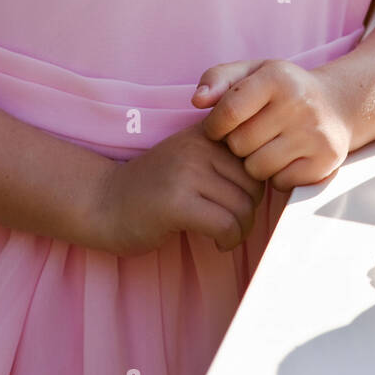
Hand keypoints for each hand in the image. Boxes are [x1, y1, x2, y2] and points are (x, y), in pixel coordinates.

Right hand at [92, 122, 264, 255]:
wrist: (100, 203)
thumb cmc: (152, 187)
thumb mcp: (188, 157)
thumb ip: (223, 157)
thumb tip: (273, 172)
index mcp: (204, 132)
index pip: (256, 154)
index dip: (257, 182)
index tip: (242, 199)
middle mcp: (197, 146)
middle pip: (255, 183)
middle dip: (250, 209)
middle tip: (232, 222)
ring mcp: (186, 172)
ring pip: (243, 207)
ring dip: (240, 229)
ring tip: (223, 233)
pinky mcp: (177, 203)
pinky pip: (226, 225)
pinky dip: (228, 240)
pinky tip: (215, 242)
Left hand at [192, 59, 353, 190]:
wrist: (336, 105)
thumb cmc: (282, 90)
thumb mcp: (251, 73)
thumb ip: (217, 78)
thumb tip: (197, 100)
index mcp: (277, 77)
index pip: (228, 112)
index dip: (215, 126)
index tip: (219, 127)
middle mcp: (299, 103)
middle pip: (240, 144)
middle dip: (237, 144)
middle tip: (251, 135)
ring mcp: (315, 134)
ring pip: (257, 168)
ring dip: (255, 162)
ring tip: (267, 146)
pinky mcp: (325, 161)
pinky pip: (281, 183)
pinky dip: (278, 175)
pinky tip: (286, 158)